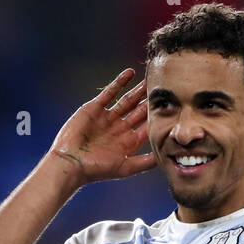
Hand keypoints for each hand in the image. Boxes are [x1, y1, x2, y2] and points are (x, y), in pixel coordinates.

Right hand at [48, 68, 157, 185]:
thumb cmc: (96, 170)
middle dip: (150, 100)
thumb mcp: (125, 168)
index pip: (147, 126)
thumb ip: (145, 162)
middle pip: (139, 111)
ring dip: (138, 90)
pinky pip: (109, 92)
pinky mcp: (95, 108)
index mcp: (127, 142)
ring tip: (149, 78)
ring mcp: (107, 118)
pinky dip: (119, 82)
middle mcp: (119, 129)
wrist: (71, 163)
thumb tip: (165, 158)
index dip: (158, 116)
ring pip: (127, 100)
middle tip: (164, 88)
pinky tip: (130, 73)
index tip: (172, 106)